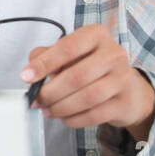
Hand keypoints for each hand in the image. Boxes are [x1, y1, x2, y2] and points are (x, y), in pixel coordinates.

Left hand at [23, 25, 154, 139]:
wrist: (128, 89)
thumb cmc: (92, 68)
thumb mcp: (70, 54)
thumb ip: (46, 56)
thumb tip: (29, 73)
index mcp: (96, 35)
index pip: (67, 47)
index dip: (44, 63)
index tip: (26, 76)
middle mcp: (113, 54)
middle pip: (76, 76)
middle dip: (50, 92)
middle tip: (36, 100)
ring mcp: (123, 78)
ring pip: (87, 97)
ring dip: (61, 107)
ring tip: (48, 110)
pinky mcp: (126, 102)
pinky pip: (95, 114)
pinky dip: (74, 119)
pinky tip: (64, 117)